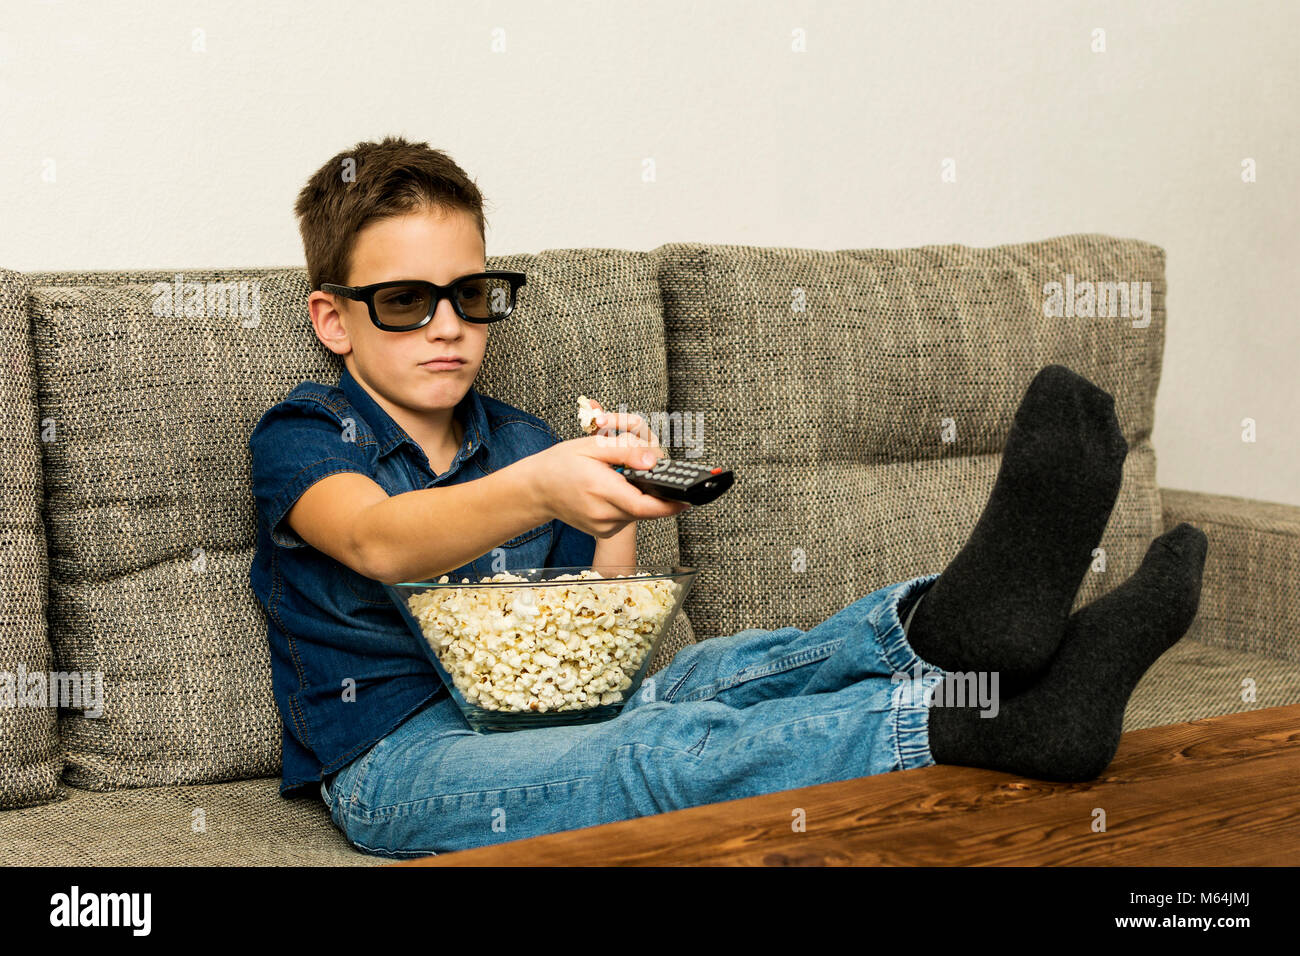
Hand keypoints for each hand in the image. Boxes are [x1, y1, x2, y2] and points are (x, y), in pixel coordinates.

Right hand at [528, 402, 687, 538]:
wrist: (537, 489)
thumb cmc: (562, 464)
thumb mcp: (592, 446)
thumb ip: (626, 451)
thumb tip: (654, 460)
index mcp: (601, 490)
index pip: (645, 506)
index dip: (672, 504)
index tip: (690, 498)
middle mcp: (603, 515)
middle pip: (646, 509)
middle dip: (657, 493)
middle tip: (654, 474)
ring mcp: (603, 527)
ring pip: (638, 514)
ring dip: (640, 497)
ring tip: (622, 478)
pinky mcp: (604, 532)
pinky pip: (627, 518)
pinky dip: (629, 504)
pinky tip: (615, 490)